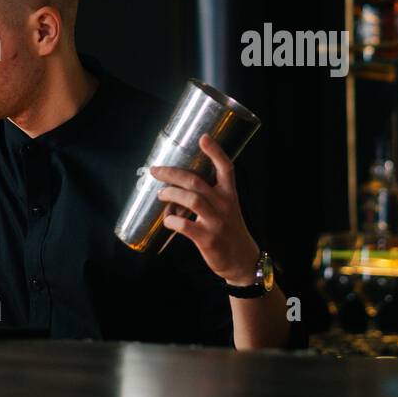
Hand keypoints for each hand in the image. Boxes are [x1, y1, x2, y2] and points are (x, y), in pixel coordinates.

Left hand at [151, 134, 259, 286]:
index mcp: (230, 193)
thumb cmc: (228, 228)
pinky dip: (172, 220)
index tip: (203, 138)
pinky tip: (167, 220)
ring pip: (190, 199)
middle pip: (196, 181)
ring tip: (161, 194)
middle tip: (156, 171)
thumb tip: (178, 182)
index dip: (215, 151)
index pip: (226, 167)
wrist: (241, 259)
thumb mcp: (227, 206)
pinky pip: (185, 226)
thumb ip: (209, 193)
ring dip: (171, 194)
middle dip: (172, 173)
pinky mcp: (208, 239)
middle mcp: (225, 204)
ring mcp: (216, 222)